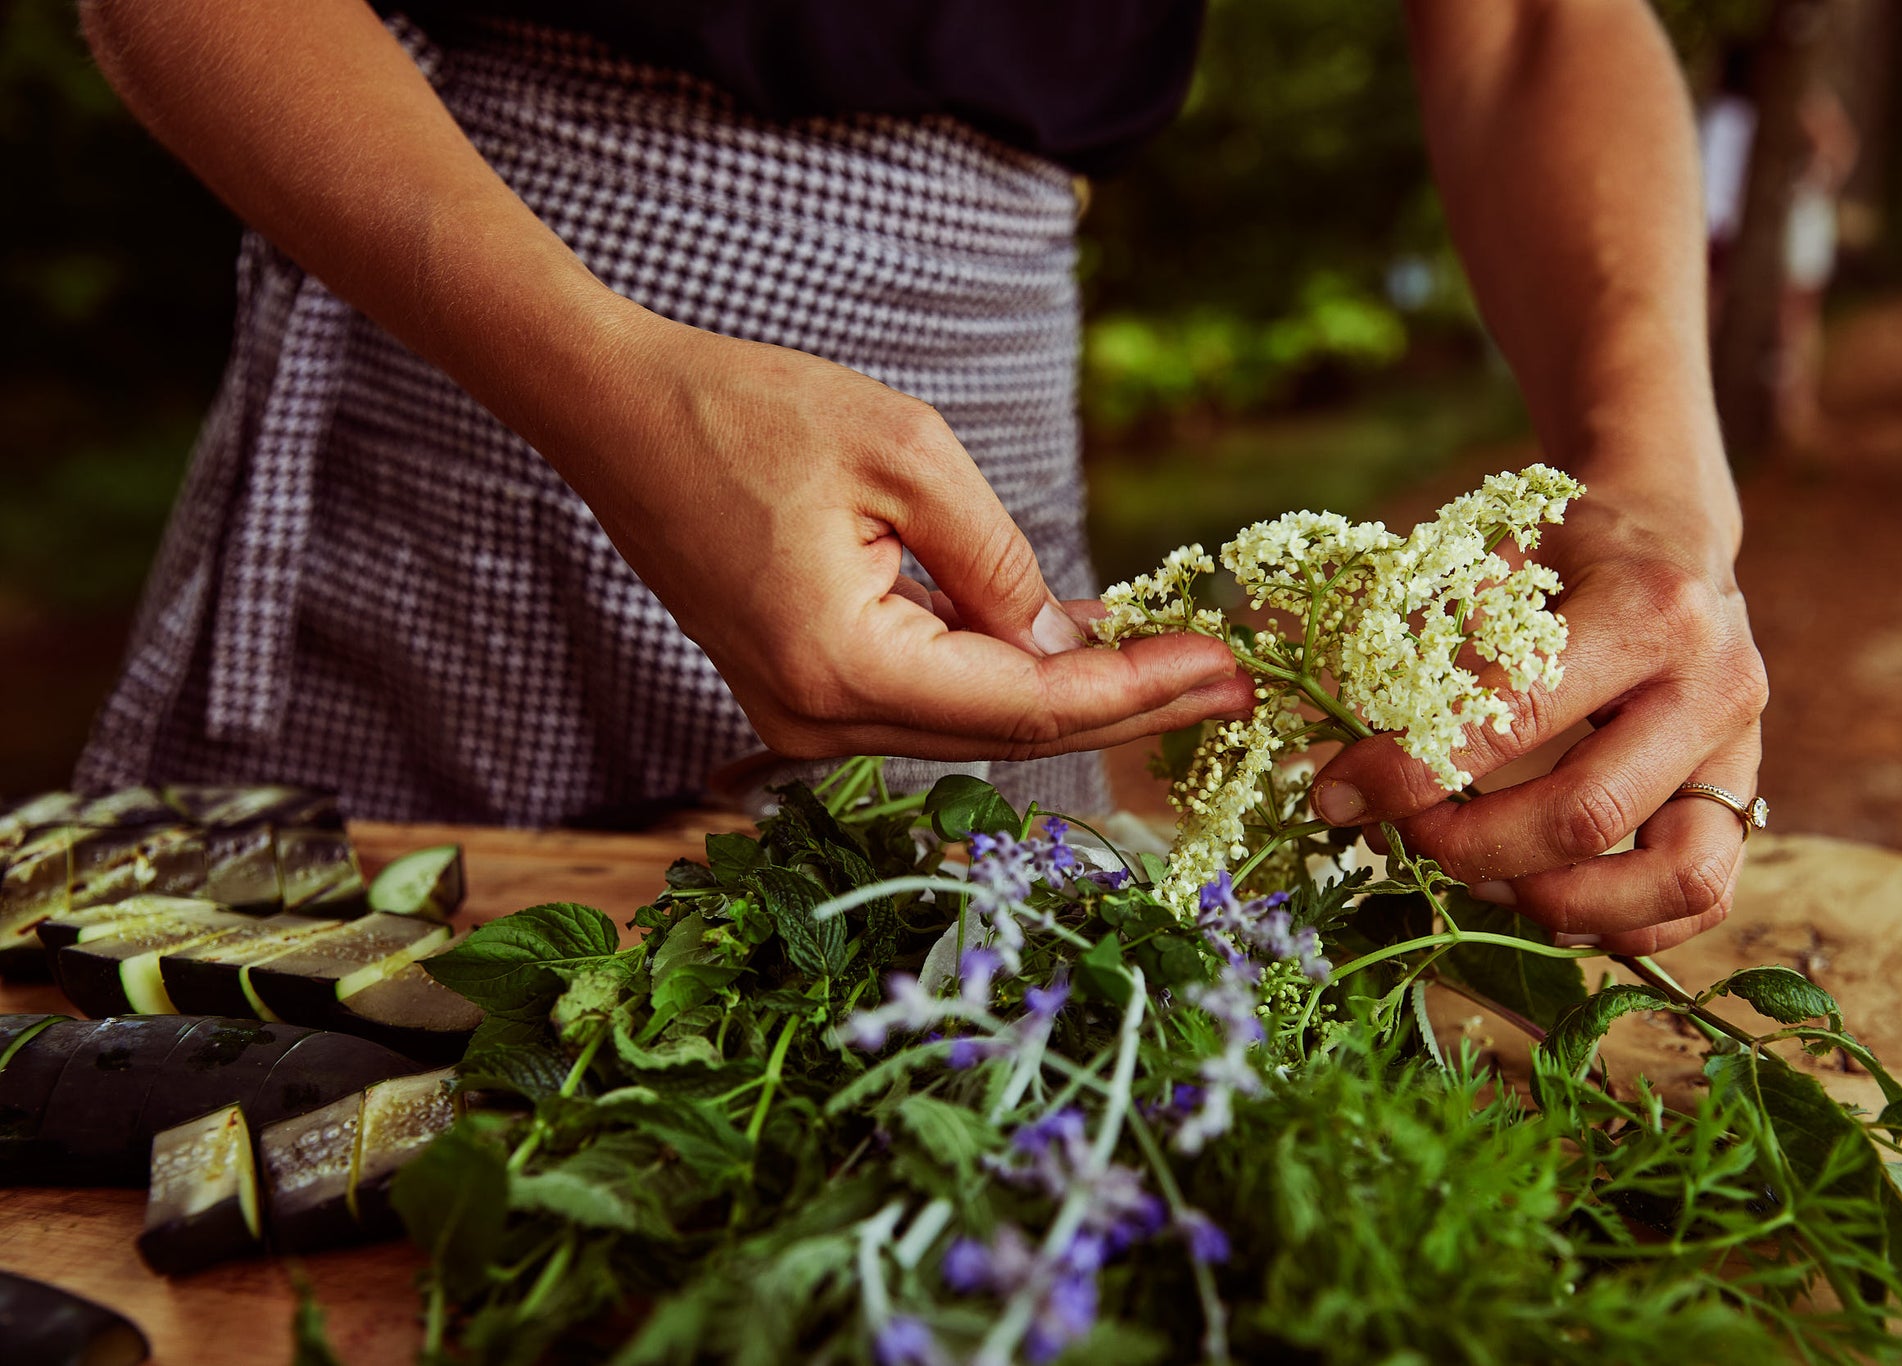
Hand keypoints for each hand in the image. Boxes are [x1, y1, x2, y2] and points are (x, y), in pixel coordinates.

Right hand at [533, 303, 1251, 759]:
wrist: (613, 412)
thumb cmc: (749, 410)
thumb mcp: (906, 454)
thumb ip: (999, 557)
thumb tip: (1066, 637)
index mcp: (842, 667)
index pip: (1027, 705)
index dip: (1136, 691)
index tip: (1228, 671)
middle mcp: (815, 718)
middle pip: (1007, 733)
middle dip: (1127, 707)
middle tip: (1233, 688)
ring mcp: (798, 715)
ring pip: (968, 723)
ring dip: (1071, 695)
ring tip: (1177, 666)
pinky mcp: (796, 688)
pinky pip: (924, 697)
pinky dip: (1003, 676)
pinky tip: (1074, 649)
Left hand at [1309, 487, 1767, 953]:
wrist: (1669, 523)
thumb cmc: (1566, 542)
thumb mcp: (1491, 562)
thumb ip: (1427, 654)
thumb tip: (1338, 757)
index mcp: (1645, 609)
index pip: (1514, 717)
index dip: (1412, 769)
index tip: (1338, 793)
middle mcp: (1711, 682)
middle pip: (1588, 814)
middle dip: (1476, 846)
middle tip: (1410, 837)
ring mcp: (1743, 745)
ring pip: (1672, 877)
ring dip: (1558, 900)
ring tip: (1479, 879)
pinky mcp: (1748, 790)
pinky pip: (1705, 894)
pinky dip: (1623, 922)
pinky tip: (1544, 901)